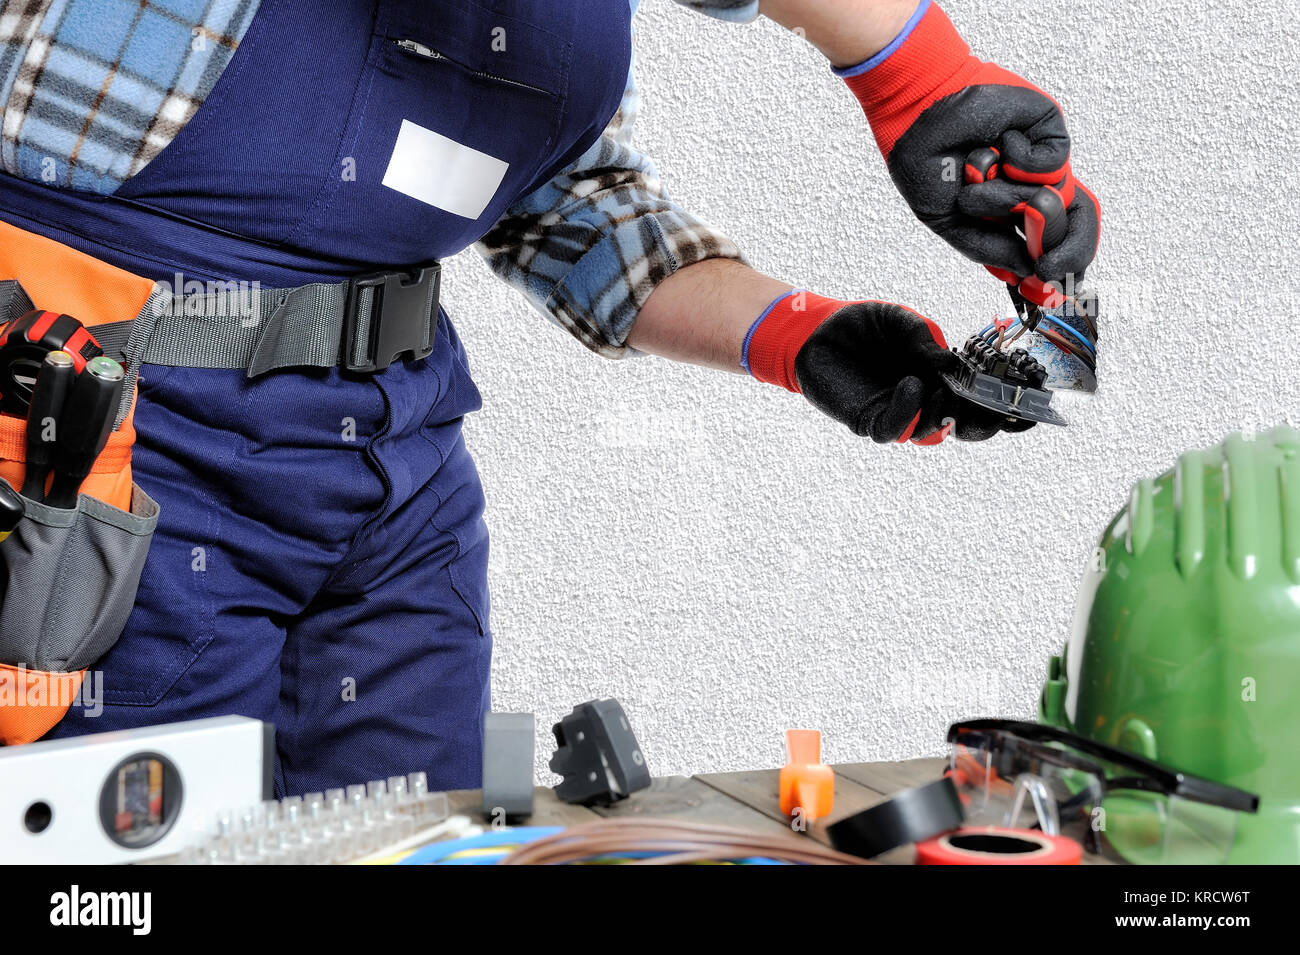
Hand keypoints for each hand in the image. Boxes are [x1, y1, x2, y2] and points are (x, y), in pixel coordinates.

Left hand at [744, 292, 1033, 443]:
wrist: (818, 329)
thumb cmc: (865, 324)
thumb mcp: (904, 324)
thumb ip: (930, 347)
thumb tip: (960, 371)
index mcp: (943, 377)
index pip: (980, 401)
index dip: (1005, 406)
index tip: (1028, 402)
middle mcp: (925, 400)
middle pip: (964, 428)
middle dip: (982, 423)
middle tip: (991, 410)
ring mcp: (899, 412)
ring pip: (931, 431)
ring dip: (941, 412)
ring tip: (936, 386)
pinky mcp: (869, 420)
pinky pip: (894, 429)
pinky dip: (907, 411)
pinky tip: (911, 386)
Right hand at [840, 1, 1099, 285]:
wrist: (920, 116)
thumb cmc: (927, 164)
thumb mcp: (951, 223)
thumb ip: (989, 250)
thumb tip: (1030, 272)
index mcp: (1012, 213)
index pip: (1053, 243)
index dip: (1061, 265)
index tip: (1049, 287)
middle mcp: (1032, 188)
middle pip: (1076, 226)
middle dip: (1064, 251)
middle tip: (1044, 266)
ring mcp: (1043, 162)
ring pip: (1056, 201)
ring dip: (1009, 199)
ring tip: (979, 177)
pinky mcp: (1049, 133)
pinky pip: (1053, 165)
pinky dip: (1019, 163)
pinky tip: (996, 145)